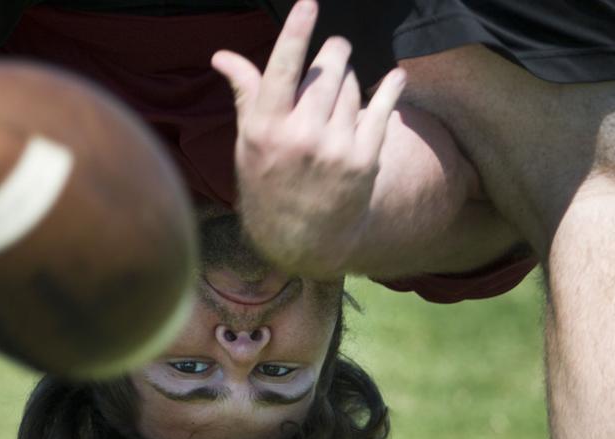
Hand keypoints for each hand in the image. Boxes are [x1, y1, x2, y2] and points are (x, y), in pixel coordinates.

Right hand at [211, 0, 405, 276]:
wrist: (302, 239)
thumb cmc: (269, 183)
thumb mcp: (249, 142)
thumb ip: (245, 93)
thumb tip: (222, 55)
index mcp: (264, 128)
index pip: (280, 69)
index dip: (296, 33)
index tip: (309, 4)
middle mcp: (299, 137)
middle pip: (327, 69)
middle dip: (334, 54)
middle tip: (334, 54)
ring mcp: (334, 149)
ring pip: (352, 85)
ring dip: (350, 80)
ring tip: (340, 96)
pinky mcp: (364, 159)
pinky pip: (382, 107)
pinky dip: (389, 89)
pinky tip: (392, 79)